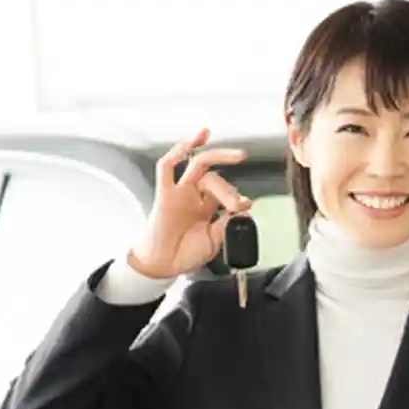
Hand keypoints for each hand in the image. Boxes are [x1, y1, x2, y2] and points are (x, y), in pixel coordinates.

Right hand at [129, 128, 252, 278]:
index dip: (237, 196)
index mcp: (206, 208)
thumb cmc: (184, 255)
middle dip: (229, 190)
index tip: (246, 205)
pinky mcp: (164, 194)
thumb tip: (244, 211)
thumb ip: (226, 225)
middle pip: (215, 178)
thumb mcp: (214, 242)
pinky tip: (194, 141)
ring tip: (238, 156)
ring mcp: (180, 193)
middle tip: (237, 203)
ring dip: (219, 156)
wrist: (162, 267)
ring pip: (199, 165)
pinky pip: (167, 166)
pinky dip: (179, 151)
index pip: (225, 191)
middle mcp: (193, 196)